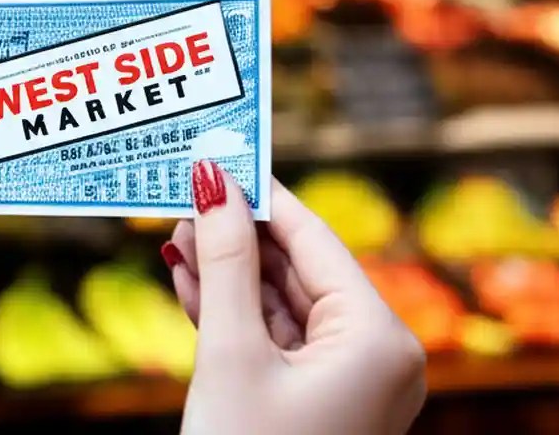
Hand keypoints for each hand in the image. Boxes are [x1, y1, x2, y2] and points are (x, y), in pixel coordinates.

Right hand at [162, 162, 425, 434]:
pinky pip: (280, 343)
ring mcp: (354, 383)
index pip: (314, 240)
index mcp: (379, 340)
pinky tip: (192, 283)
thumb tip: (214, 182)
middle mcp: (380, 358)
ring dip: (228, 275)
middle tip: (186, 197)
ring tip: (178, 237)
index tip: (218, 156)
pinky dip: (237, 318)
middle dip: (237, 237)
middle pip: (301, 271)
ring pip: (285, 307)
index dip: (261, 195)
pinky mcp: (324, 403)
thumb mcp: (231, 352)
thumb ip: (225, 263)